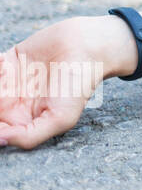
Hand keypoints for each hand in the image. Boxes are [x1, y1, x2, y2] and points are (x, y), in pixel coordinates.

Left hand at [0, 18, 118, 148]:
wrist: (85, 48)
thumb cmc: (78, 85)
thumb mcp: (61, 119)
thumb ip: (30, 136)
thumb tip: (0, 141)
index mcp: (23, 121)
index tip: (4, 111)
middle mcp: (13, 104)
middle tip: (6, 93)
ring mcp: (8, 83)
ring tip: (7, 77)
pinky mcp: (6, 62)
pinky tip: (6, 66)